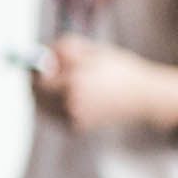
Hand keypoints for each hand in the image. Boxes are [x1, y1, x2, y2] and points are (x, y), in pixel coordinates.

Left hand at [30, 35, 177, 134]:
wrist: (144, 97)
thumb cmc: (118, 68)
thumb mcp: (92, 51)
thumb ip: (63, 49)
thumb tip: (41, 53)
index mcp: (74, 82)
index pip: (37, 79)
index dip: (33, 69)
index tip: (35, 62)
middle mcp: (71, 104)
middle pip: (36, 95)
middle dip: (37, 82)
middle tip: (41, 73)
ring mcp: (74, 118)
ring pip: (43, 105)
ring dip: (45, 94)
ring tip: (62, 83)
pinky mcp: (76, 128)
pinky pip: (53, 114)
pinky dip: (55, 105)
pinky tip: (71, 96)